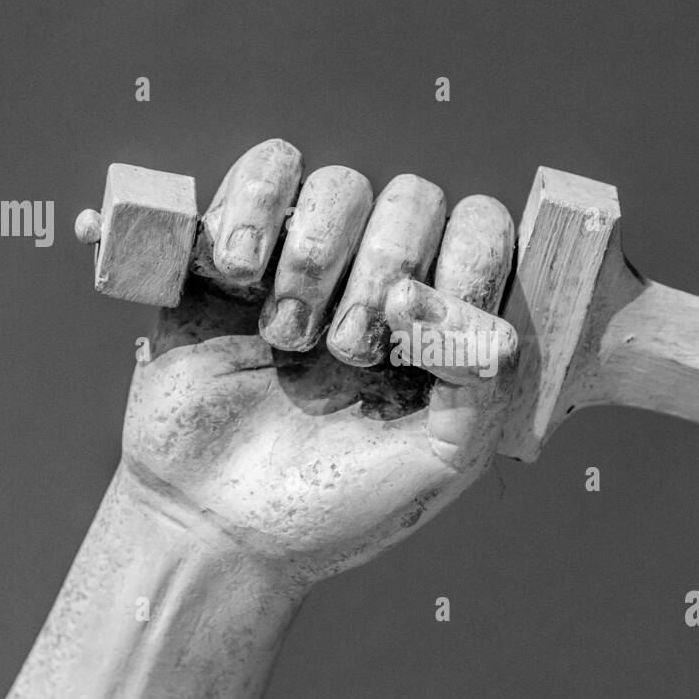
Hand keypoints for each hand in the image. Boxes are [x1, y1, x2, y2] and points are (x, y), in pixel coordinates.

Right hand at [123, 139, 518, 587]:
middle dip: (385, 268)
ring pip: (338, 183)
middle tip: (348, 350)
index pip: (482, 231)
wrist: (215, 529)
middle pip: (412, 199)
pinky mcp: (231, 256)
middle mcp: (380, 281)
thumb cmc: (336, 507)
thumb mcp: (440, 462)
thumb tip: (442, 295)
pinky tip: (239, 274)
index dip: (467, 259)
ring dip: (315, 256)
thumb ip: (483, 382)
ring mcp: (306, 264)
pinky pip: (262, 169)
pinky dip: (252, 205)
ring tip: (284, 334)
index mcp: (442, 324)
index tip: (422, 331)